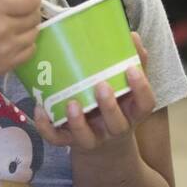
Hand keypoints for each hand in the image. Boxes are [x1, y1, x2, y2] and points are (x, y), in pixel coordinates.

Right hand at [0, 0, 41, 79]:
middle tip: (15, 10)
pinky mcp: (5, 65)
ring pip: (33, 33)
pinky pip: (29, 51)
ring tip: (10, 25)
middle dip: (29, 10)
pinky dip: (24, 44)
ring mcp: (5, 49)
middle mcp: (1, 28)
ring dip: (27, 27)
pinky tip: (10, 40)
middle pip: (34, 16)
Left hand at [32, 31, 154, 152]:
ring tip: (71, 103)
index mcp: (131, 113)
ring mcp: (92, 138)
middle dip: (109, 106)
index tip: (130, 69)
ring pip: (86, 137)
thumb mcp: (127, 91)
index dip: (141, 88)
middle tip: (101, 85)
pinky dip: (46, 126)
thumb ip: (133, 66)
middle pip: (117, 123)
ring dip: (78, 121)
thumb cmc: (116, 108)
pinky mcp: (69, 142)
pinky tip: (40, 109)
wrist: (103, 149)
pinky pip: (57, 139)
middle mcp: (114, 128)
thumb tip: (132, 36)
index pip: (145, 104)